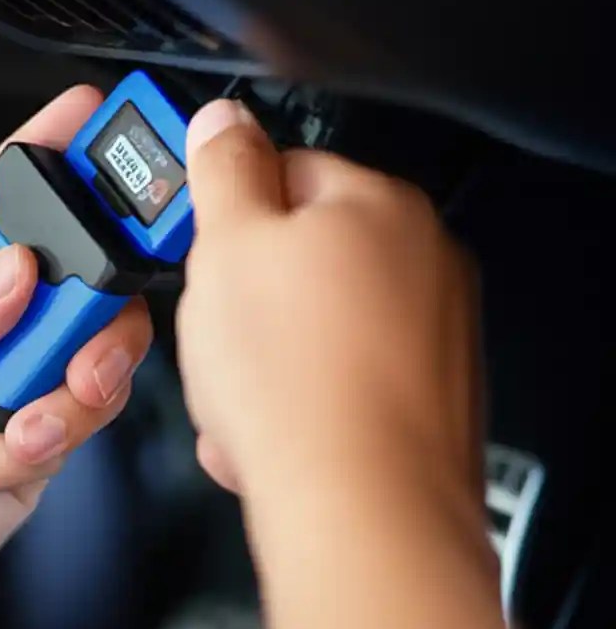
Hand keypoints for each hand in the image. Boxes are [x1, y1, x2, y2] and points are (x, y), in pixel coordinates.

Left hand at [0, 86, 152, 625]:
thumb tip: (14, 269)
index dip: (38, 152)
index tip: (85, 116)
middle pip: (69, 273)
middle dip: (89, 292)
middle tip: (76, 320)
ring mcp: (12, 383)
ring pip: (93, 348)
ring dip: (69, 383)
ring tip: (17, 417)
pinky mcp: (37, 441)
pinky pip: (82, 418)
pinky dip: (45, 440)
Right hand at [177, 99, 480, 496]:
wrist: (358, 510)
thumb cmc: (298, 384)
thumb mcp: (227, 247)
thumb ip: (223, 170)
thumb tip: (223, 119)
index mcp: (379, 204)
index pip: (285, 168)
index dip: (226, 210)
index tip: (196, 242)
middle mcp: (424, 260)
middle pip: (302, 253)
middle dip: (246, 292)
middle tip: (215, 326)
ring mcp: (433, 334)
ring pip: (315, 325)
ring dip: (266, 353)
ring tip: (240, 393)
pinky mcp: (426, 399)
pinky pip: (340, 380)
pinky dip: (302, 398)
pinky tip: (271, 429)